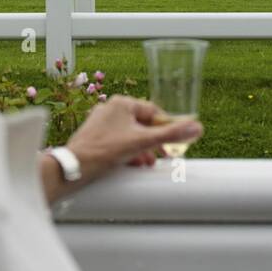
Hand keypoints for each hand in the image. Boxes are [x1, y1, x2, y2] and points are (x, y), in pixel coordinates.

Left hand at [67, 95, 202, 181]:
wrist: (74, 167)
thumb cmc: (105, 150)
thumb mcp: (144, 142)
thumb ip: (171, 134)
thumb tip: (196, 127)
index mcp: (122, 103)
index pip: (153, 112)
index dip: (165, 128)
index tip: (172, 143)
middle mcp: (110, 109)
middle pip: (141, 124)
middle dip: (153, 142)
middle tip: (162, 156)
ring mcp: (100, 123)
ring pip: (129, 134)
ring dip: (141, 149)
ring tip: (146, 164)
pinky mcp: (94, 136)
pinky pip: (117, 141)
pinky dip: (127, 152)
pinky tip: (131, 164)